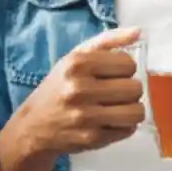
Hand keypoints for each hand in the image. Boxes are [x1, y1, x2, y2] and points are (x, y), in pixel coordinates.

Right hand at [2, 27, 144, 159]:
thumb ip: (107, 41)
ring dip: (131, 109)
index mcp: (77, 64)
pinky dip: (123, 126)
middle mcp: (80, 89)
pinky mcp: (91, 138)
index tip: (112, 74)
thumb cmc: (58, 87)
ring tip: (118, 108)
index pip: (128, 63)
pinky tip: (109, 122)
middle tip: (115, 93)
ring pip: (136, 111)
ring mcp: (86, 116)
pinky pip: (128, 130)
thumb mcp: (75, 58)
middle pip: (135, 88)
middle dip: (129, 90)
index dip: (124, 69)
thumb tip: (138, 32)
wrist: (33, 126)